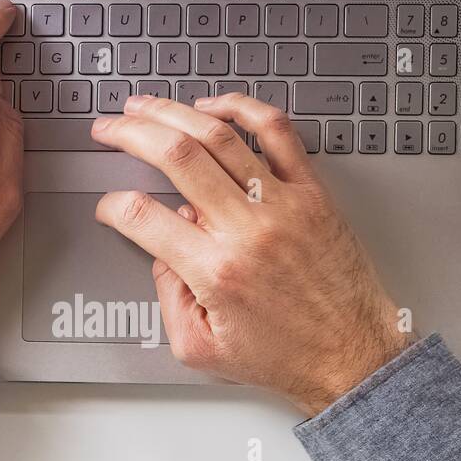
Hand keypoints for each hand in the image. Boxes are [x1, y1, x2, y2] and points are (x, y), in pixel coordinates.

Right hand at [91, 94, 410, 415]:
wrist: (351, 356)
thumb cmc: (285, 355)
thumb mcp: (200, 349)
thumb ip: (168, 299)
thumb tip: (161, 251)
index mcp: (214, 271)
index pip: (142, 217)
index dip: (113, 206)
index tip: (110, 207)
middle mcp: (247, 229)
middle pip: (174, 156)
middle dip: (130, 134)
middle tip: (110, 129)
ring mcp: (282, 204)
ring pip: (219, 136)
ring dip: (173, 112)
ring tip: (147, 107)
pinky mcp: (312, 193)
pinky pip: (278, 132)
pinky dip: (243, 108)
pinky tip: (215, 105)